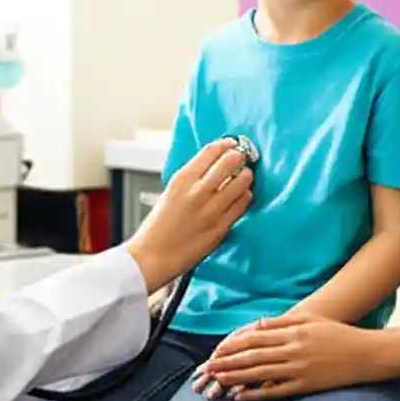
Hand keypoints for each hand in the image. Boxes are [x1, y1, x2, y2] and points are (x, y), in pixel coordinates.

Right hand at [127, 140, 252, 292]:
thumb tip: (214, 165)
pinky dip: (245, 196)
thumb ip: (192, 178)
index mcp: (182, 180)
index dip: (226, 144)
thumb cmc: (159, 227)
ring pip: (242, 181)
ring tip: (244, 176)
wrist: (154, 256)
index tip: (231, 144)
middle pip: (230, 162)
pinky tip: (241, 196)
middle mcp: (197, 192)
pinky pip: (242, 204)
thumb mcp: (170, 192)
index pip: (211, 151)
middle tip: (242, 158)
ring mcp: (211, 210)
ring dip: (246, 176)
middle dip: (239, 156)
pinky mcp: (221, 227)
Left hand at [196, 312, 376, 400]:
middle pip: (253, 356)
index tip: (216, 349)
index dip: (233, 344)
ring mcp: (299, 369)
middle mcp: (293, 350)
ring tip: (217, 381)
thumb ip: (282, 321)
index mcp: (293, 331)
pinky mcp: (306, 385)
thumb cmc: (338, 334)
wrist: (366, 354)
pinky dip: (256, 393)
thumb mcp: (310, 319)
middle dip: (227, 362)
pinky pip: (276, 391)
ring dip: (236, 377)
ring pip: (260, 373)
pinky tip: (241, 396)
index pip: (255, 337)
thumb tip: (257, 324)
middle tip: (207, 368)